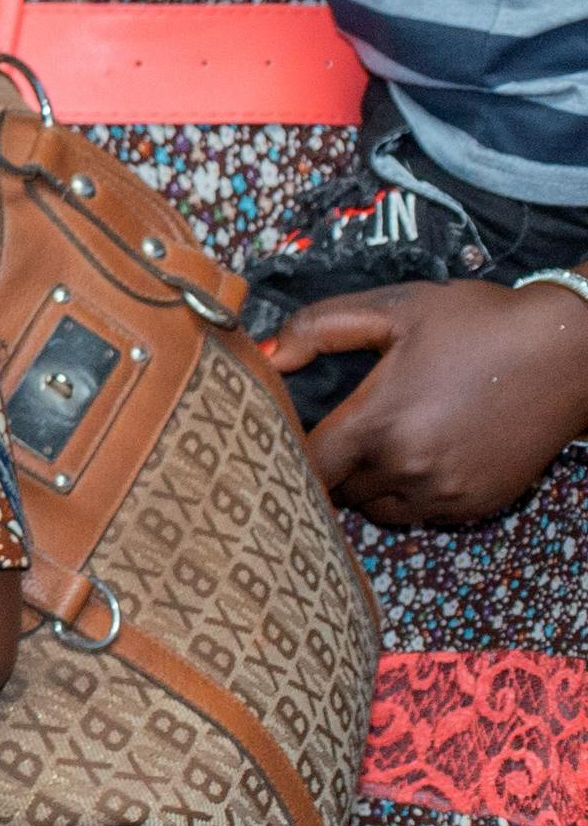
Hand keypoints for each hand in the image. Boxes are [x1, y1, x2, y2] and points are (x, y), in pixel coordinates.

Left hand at [274, 280, 587, 526]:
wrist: (567, 352)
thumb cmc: (477, 323)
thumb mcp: (392, 309)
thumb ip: (318, 329)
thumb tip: (268, 356)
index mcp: (378, 424)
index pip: (306, 466)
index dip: (287, 453)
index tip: (286, 438)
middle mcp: (409, 470)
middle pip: (338, 493)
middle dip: (331, 467)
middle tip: (339, 434)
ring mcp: (447, 493)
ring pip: (380, 511)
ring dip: (370, 487)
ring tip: (382, 445)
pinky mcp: (479, 504)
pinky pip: (424, 515)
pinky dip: (412, 496)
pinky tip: (423, 456)